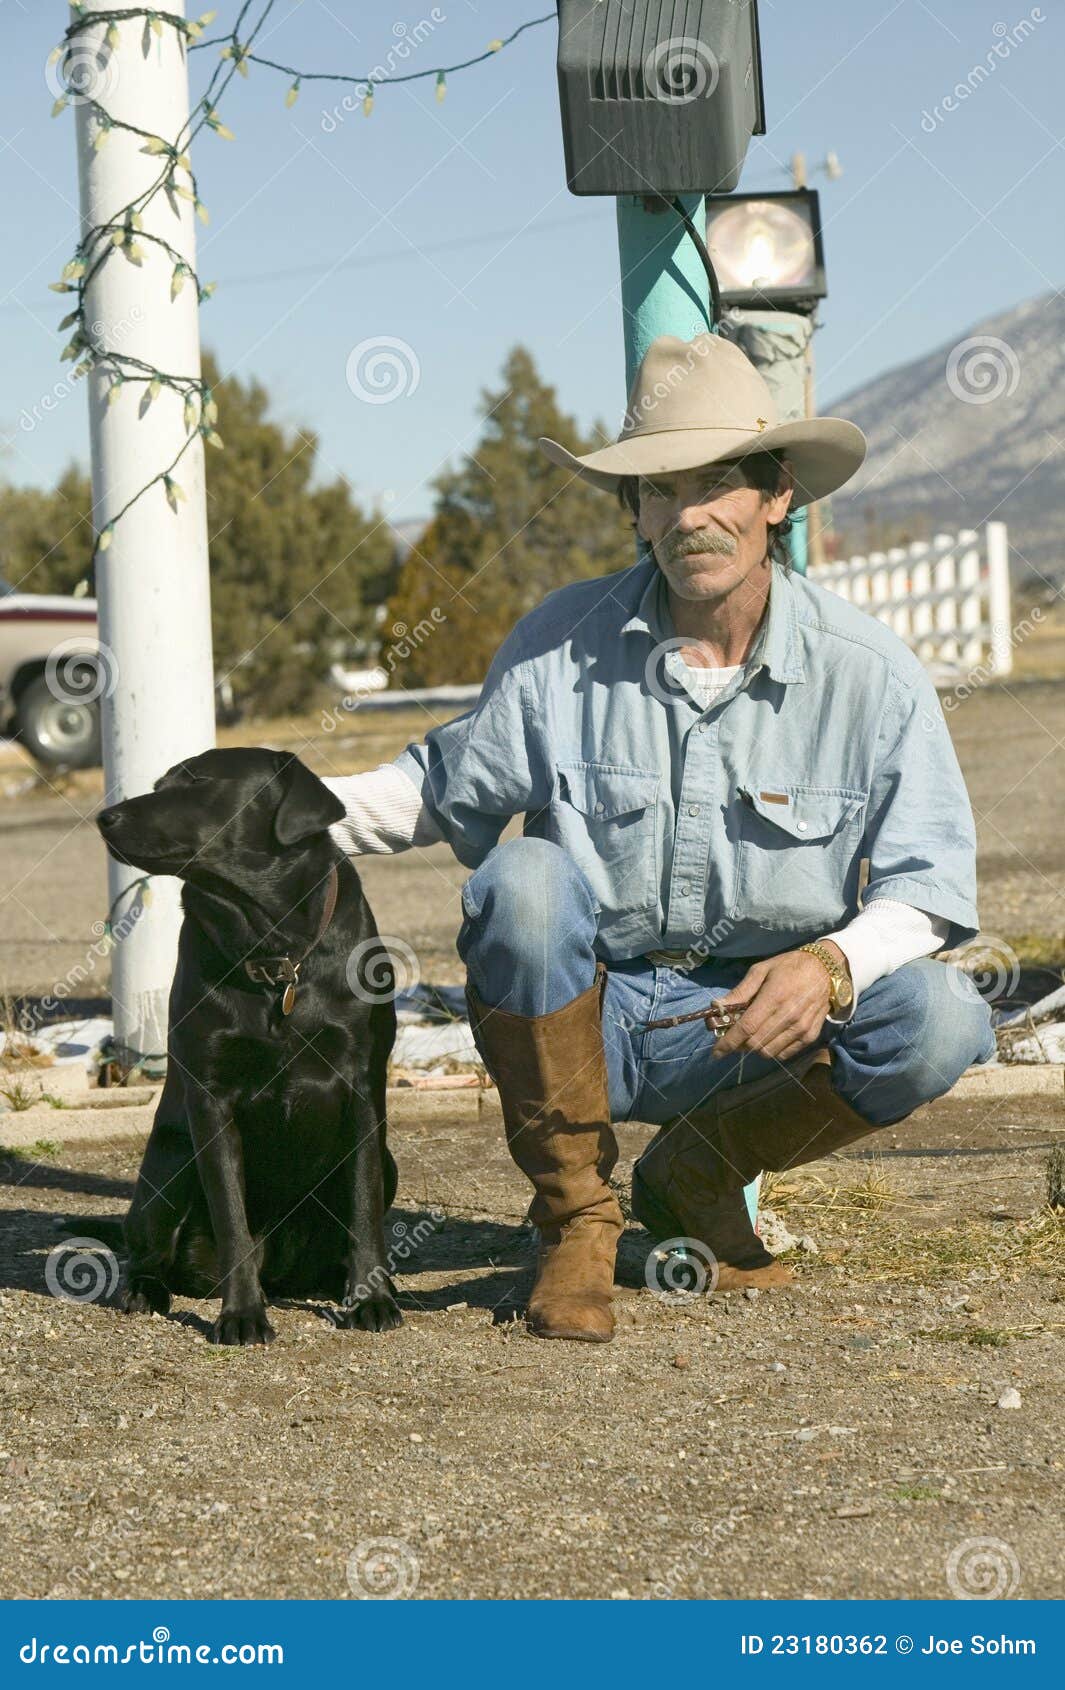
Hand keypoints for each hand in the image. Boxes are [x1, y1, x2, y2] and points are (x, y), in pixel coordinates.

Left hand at [709, 942, 847, 1063]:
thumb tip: (718, 1007)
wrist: (827, 970)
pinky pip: (784, 1054)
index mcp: (773, 998)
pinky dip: (772, 1050)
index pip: (746, 1028)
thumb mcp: (761, 970)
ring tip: (752, 1036)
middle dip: (739, 1044)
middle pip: (755, 1043)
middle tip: (734, 1036)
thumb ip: (740, 991)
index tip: (716, 1052)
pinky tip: (769, 1037)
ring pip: (768, 1052)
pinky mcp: (810, 1036)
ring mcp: (801, 1028)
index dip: (728, 1043)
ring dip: (754, 1048)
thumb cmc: (789, 967)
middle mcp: (788, 1016)